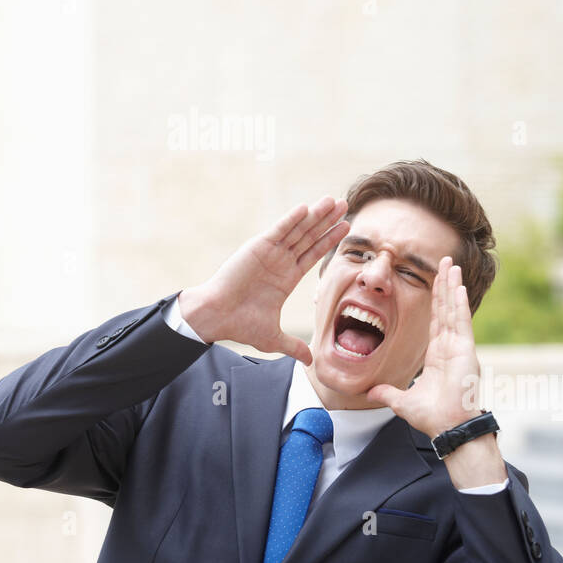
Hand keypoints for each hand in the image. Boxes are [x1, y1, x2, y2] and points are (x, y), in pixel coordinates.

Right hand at [178, 197, 349, 362]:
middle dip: (327, 221)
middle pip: (310, 236)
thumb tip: (310, 362)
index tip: (346, 227)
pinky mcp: (257, 248)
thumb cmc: (240, 325)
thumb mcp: (273, 339)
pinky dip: (292, 219)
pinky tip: (306, 208)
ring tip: (333, 201)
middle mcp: (280, 261)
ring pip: (298, 230)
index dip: (329, 240)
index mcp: (286, 277)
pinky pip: (279, 230)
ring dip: (316, 215)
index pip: (313, 254)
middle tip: (345, 204)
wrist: (216, 317)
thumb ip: (293, 346)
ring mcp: (270, 253)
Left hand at [366, 256, 481, 438]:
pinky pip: (461, 322)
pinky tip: (458, 286)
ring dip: (452, 286)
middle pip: (445, 308)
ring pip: (454, 309)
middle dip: (444, 284)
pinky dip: (459, 304)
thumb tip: (370, 391)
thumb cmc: (432, 417)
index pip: (434, 319)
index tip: (434, 280)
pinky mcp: (465, 351)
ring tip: (451, 265)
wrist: (448, 428)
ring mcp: (459, 346)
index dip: (435, 299)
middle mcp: (449, 346)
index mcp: (437, 354)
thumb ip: (387, 393)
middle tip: (444, 261)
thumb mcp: (402, 401)